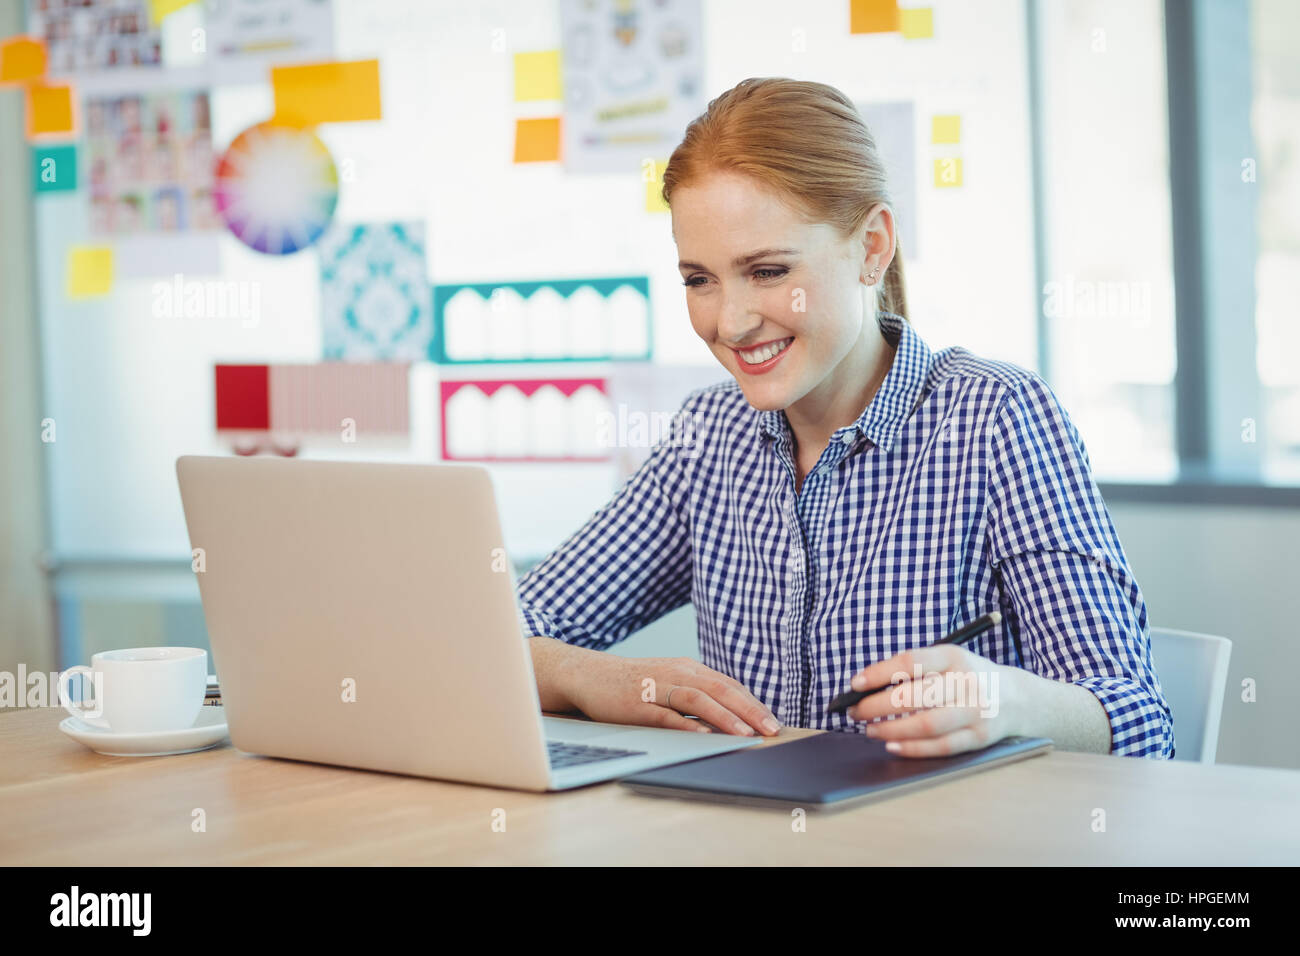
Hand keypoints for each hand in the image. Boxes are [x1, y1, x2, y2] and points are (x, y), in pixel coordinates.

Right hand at [562, 650, 780, 736]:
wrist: (589, 674)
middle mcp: (677, 673)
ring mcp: (658, 687)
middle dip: (750, 710)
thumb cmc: (632, 683)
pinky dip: (686, 724)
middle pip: (721, 689)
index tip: (772, 721)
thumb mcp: (668, 681)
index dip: (753, 703)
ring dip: (725, 717)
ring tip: (746, 734)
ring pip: (698, 699)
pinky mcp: (638, 703)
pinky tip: (703, 736)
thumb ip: (694, 693)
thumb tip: (728, 715)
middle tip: (772, 729)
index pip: (729, 685)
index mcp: (688, 668)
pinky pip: (667, 714)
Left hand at [845, 644, 1021, 756]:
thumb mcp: (948, 661)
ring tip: (869, 730)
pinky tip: (891, 745)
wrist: (1018, 698)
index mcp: (954, 657)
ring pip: (926, 724)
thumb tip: (866, 687)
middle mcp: (967, 682)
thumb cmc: (967, 677)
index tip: (854, 684)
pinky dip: (912, 748)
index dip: (879, 673)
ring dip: (891, 729)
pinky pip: (940, 746)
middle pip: (915, 696)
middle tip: (855, 711)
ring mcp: (975, 711)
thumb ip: (914, 670)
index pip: (911, 662)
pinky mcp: (979, 737)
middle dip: (877, 705)